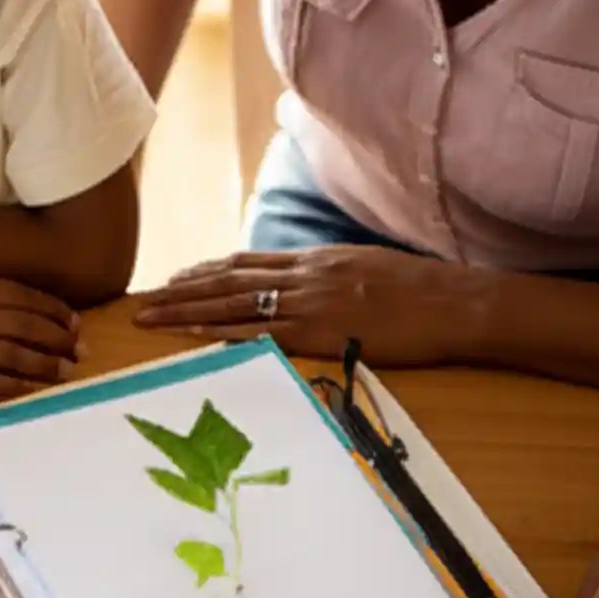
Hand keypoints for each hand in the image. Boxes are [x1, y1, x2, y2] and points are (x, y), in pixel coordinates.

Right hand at [0, 273, 83, 395]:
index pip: (23, 296)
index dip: (53, 310)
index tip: (73, 320)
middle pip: (26, 325)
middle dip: (59, 338)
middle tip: (81, 349)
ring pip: (14, 354)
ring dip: (46, 364)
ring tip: (67, 371)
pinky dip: (14, 385)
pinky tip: (31, 390)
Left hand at [133, 246, 486, 364]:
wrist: (456, 302)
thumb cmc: (421, 291)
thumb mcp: (367, 267)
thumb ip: (328, 274)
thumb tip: (300, 282)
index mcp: (315, 259)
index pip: (246, 262)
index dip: (205, 271)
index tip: (175, 279)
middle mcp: (303, 275)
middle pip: (227, 281)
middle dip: (181, 291)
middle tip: (142, 301)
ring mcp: (309, 303)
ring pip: (232, 306)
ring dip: (186, 313)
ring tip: (149, 319)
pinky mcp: (320, 333)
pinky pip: (259, 335)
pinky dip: (222, 336)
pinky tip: (192, 339)